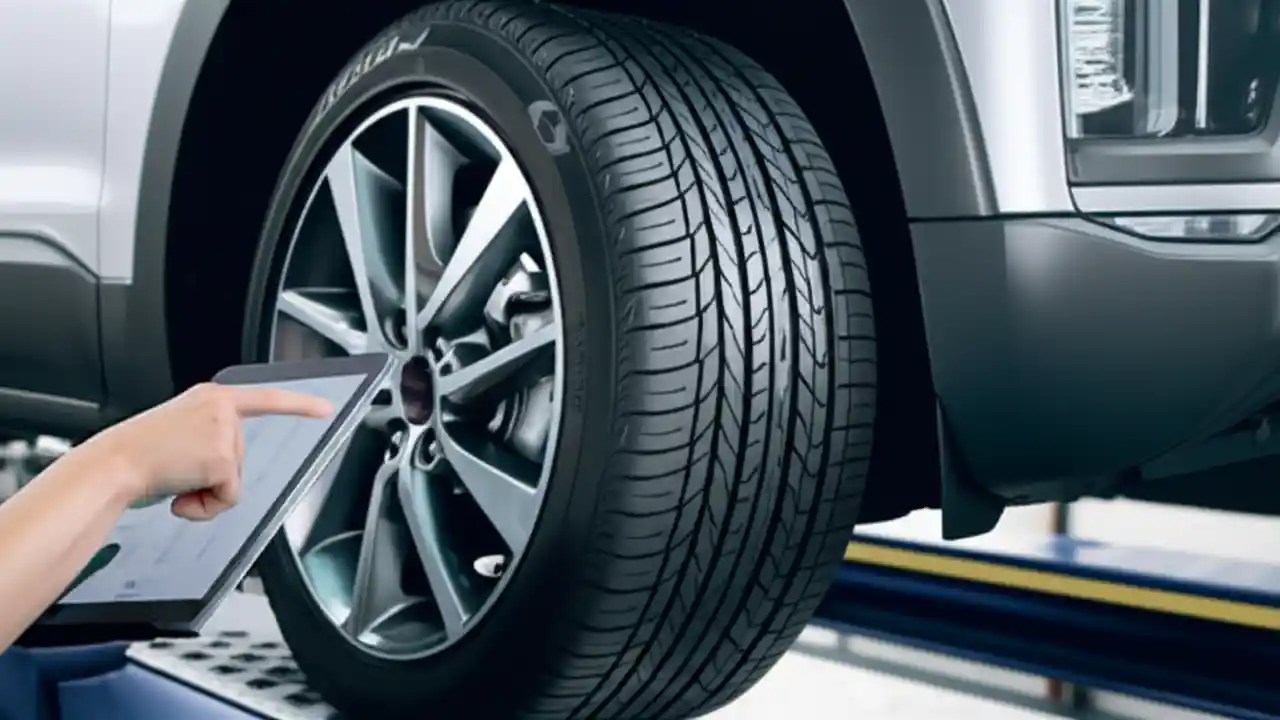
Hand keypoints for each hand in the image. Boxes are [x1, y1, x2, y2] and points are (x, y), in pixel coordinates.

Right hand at [86, 383, 332, 520]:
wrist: (112, 466)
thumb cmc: (137, 455)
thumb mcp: (180, 430)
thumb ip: (209, 436)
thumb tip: (227, 469)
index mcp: (212, 398)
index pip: (265, 399)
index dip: (299, 405)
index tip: (326, 409)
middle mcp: (221, 409)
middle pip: (241, 457)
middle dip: (211, 475)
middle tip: (175, 470)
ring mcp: (224, 432)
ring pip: (235, 480)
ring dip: (206, 491)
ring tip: (174, 479)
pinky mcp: (222, 459)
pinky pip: (229, 497)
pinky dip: (206, 506)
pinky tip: (180, 495)